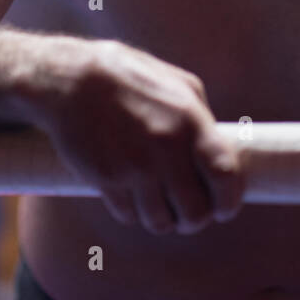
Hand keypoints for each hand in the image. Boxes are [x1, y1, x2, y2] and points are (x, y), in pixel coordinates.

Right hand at [37, 39, 244, 234]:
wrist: (70, 80)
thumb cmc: (128, 77)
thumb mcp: (177, 84)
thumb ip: (202, 118)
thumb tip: (218, 153)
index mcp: (190, 122)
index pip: (225, 176)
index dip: (229, 202)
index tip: (224, 209)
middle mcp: (166, 148)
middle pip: (195, 212)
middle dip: (195, 219)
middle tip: (187, 214)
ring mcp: (135, 167)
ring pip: (161, 222)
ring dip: (163, 220)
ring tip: (159, 207)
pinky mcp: (107, 179)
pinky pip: (129, 216)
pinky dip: (133, 213)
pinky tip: (131, 197)